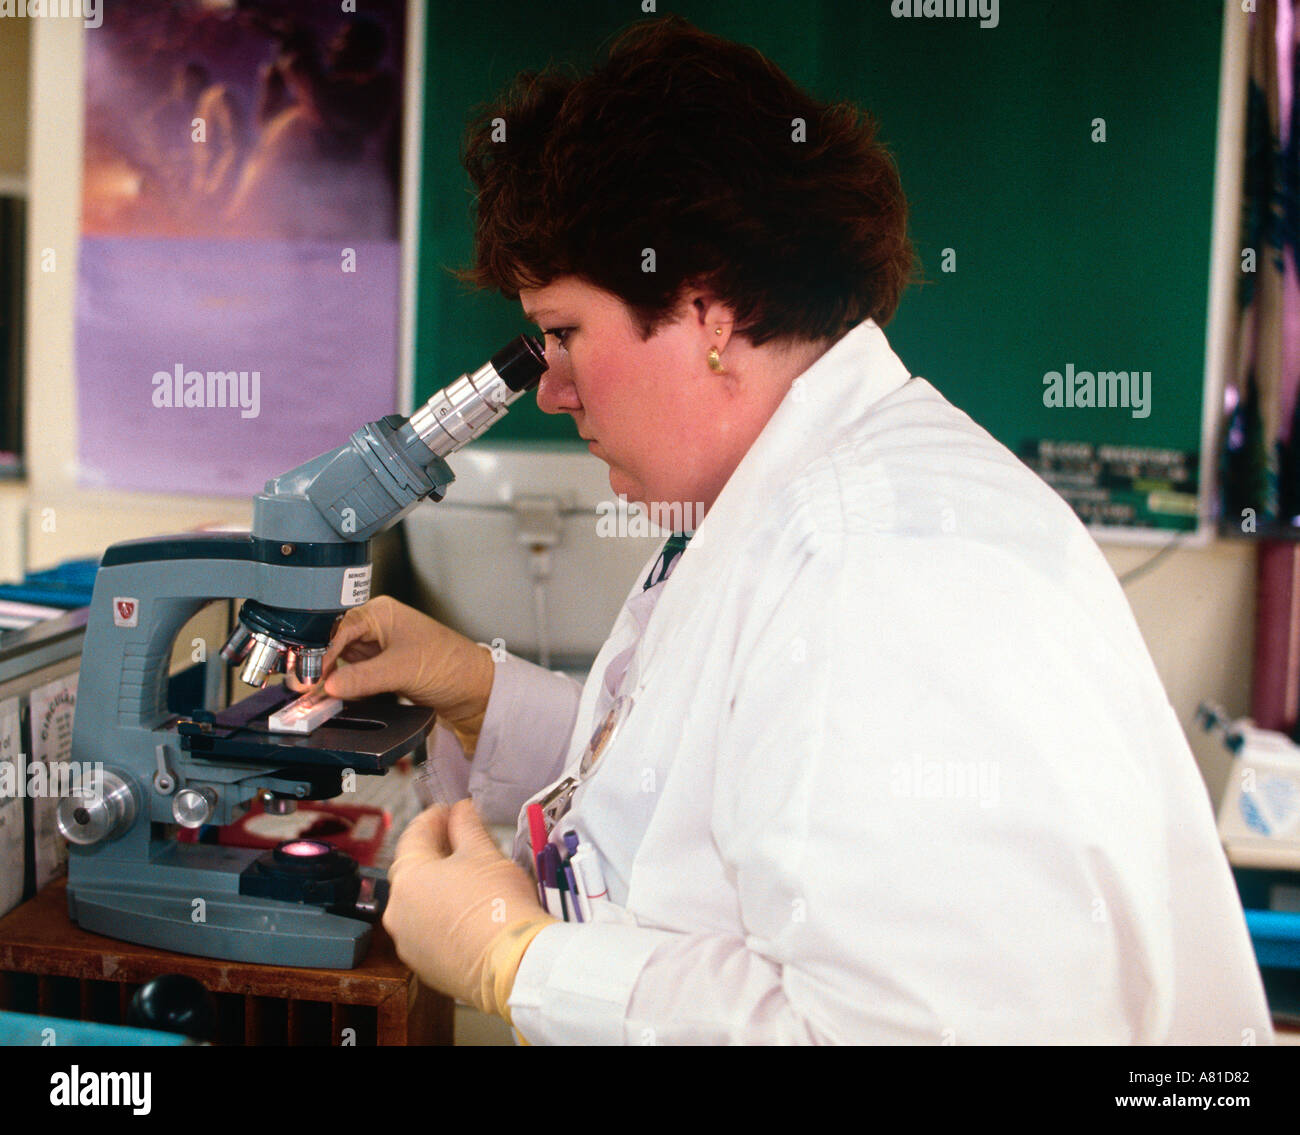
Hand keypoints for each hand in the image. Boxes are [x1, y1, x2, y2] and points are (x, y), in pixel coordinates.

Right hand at [288, 596, 493, 737]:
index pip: (338, 628)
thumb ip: (363, 678)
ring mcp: (379, 651)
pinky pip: (354, 680)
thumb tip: (329, 684)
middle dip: (323, 668)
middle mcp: (377, 628)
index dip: (321, 652)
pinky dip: (348, 690)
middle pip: (335, 646)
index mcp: (382, 614)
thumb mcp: (402, 670)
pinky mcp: (382, 672)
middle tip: (309, 689)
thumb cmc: (452, 665)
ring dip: (335, 682)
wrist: (476, 691)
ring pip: (342, 665)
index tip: (308, 675)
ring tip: (326, 696)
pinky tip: (345, 698)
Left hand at [384, 800, 554, 1014]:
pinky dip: (445, 917)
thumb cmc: (498, 904)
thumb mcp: (484, 853)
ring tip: (471, 878)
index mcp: (407, 878)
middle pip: (415, 871)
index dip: (434, 817)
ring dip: (440, 887)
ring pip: (421, 903)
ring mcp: (409, 942)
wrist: (513, 963)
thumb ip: (466, 826)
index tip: (450, 810)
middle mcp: (398, 911)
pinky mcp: (425, 966)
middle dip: (438, 852)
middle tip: (463, 839)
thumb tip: (461, 811)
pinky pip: (431, 931)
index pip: (414, 836)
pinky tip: (470, 912)